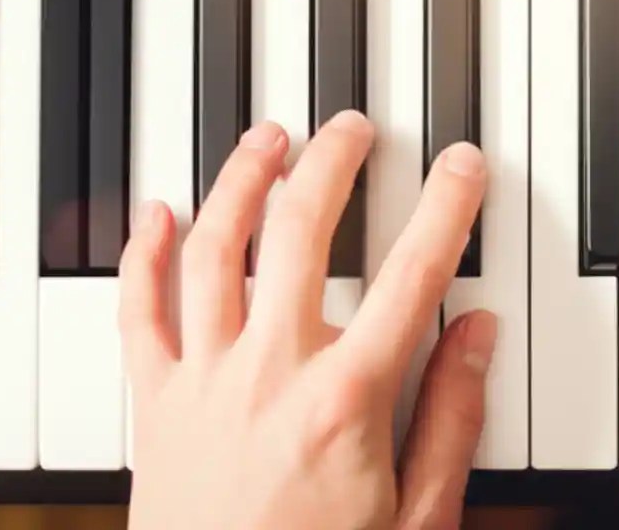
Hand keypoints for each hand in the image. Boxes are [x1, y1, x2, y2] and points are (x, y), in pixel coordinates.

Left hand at [121, 110, 494, 529]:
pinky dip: (141, 253)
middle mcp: (270, 373)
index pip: (411, 273)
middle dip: (331, 163)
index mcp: (346, 399)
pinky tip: (156, 210)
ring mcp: (204, 382)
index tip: (461, 168)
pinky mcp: (155, 405)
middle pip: (298, 232)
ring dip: (240, 181)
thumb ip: (452, 416)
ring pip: (213, 250)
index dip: (446, 207)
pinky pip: (139, 312)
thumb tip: (479, 335)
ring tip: (267, 138)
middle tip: (354, 129)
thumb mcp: (419, 514)